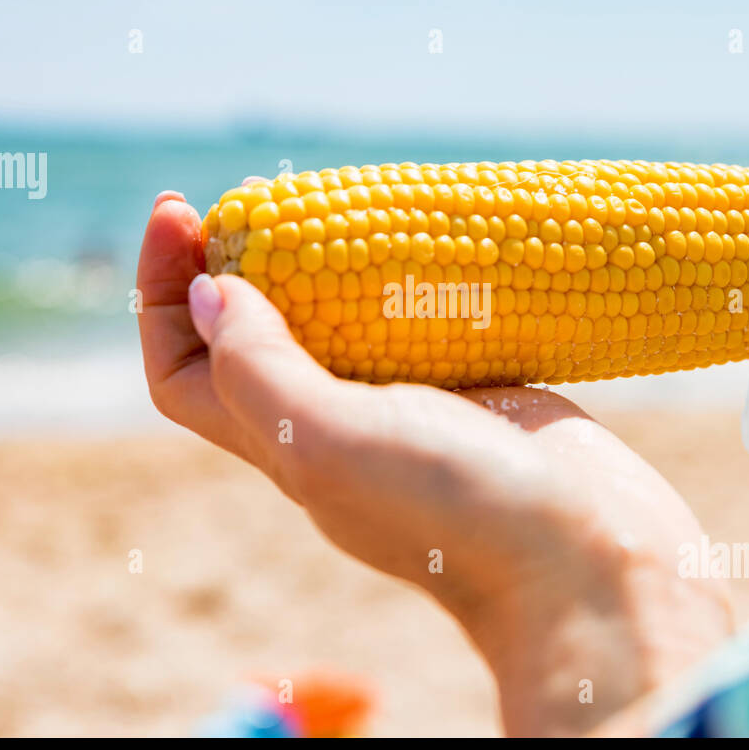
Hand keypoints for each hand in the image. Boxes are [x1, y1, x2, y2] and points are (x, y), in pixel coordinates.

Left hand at [136, 188, 730, 734]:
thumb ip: (261, 371)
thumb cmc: (453, 508)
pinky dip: (395, 274)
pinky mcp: (467, 386)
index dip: (161, 293)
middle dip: (230, 263)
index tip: (178, 210)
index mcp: (281, 445)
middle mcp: (332, 426)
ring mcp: (403, 405)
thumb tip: (205, 292)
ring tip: (320, 203)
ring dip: (313, 263)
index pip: (182, 370)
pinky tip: (409, 234)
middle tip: (246, 194)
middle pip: (249, 340)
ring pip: (334, 323)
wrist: (587, 555)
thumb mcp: (331, 443)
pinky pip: (411, 320)